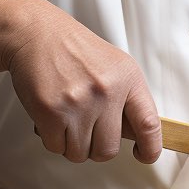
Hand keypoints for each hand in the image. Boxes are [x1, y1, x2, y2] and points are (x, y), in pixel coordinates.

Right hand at [4, 3, 162, 165]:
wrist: (37, 34)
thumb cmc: (74, 51)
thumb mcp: (114, 66)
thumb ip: (126, 99)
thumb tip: (135, 137)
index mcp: (127, 78)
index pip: (149, 124)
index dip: (150, 148)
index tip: (143, 155)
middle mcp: (106, 91)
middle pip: (108, 150)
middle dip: (96, 148)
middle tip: (87, 130)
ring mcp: (79, 103)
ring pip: (80, 153)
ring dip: (72, 144)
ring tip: (68, 118)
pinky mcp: (51, 111)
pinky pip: (56, 147)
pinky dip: (52, 139)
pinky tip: (52, 117)